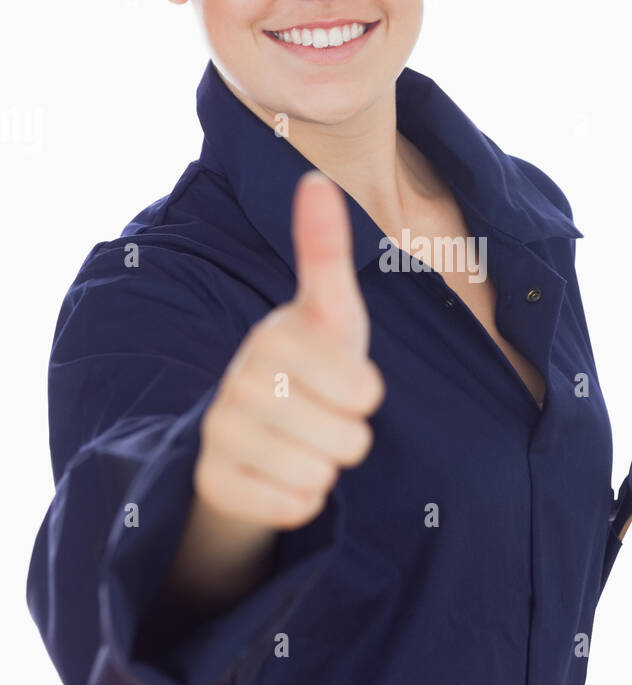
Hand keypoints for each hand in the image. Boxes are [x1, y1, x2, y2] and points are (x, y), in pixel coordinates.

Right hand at [193, 169, 385, 530]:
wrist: (249, 434)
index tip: (342, 381)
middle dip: (349, 437)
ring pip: (320, 475)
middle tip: (322, 419)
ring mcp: (220, 433)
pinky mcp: (212, 482)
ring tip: (302, 444)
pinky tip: (281, 475)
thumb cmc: (306, 366)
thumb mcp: (327, 312)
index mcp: (273, 338)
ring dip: (324, 469)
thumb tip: (314, 177)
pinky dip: (300, 500)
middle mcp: (238, 382)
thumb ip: (324, 252)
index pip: (363, 393)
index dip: (366, 395)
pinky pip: (291, 506)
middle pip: (348, 440)